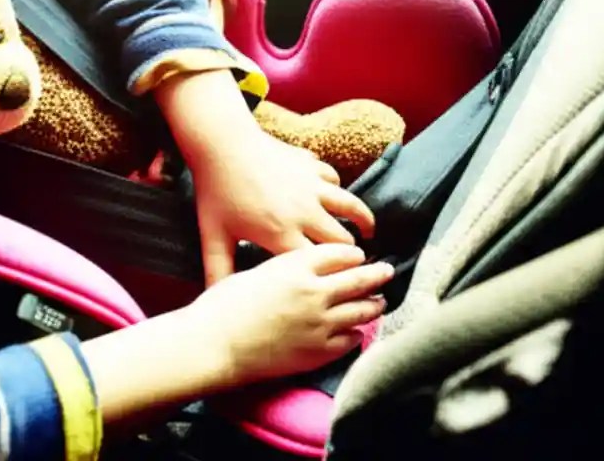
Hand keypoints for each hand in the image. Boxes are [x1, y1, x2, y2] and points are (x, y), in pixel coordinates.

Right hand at [81, 244, 392, 427]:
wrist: (216, 343)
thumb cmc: (223, 304)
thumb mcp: (253, 270)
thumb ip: (284, 268)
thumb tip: (300, 268)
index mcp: (296, 265)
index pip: (339, 253)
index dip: (353, 254)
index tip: (358, 255)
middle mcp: (315, 290)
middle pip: (359, 278)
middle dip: (377, 274)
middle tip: (387, 271)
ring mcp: (320, 322)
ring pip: (362, 309)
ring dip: (374, 304)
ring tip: (380, 302)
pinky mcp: (319, 351)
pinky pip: (350, 340)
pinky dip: (357, 334)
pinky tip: (357, 332)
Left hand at [151, 67, 376, 284]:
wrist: (221, 143)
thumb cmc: (216, 192)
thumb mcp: (214, 236)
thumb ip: (218, 271)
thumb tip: (214, 300)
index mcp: (282, 234)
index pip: (319, 267)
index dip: (333, 279)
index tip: (337, 288)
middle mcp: (304, 212)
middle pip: (342, 241)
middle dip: (351, 256)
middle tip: (354, 266)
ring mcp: (312, 186)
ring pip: (352, 207)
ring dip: (363, 221)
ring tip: (368, 233)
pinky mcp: (312, 165)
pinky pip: (335, 181)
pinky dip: (338, 191)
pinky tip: (336, 199)